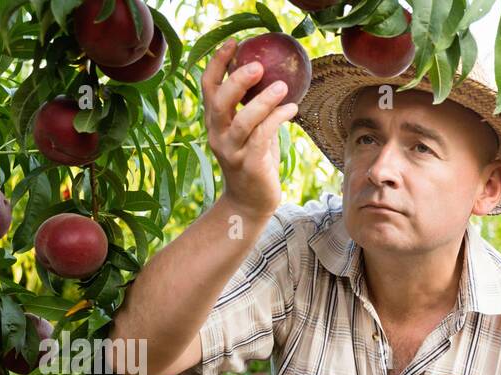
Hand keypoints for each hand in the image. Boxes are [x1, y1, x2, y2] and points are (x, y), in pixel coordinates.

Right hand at [202, 38, 293, 221]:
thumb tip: (271, 77)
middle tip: (259, 66)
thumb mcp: (249, 132)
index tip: (234, 43)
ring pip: (243, 121)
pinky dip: (278, 120)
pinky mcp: (250, 165)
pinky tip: (292, 109)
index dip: (217, 63)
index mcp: (215, 123)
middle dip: (238, 81)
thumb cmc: (253, 163)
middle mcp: (218, 135)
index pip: (208, 87)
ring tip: (284, 87)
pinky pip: (263, 138)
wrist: (250, 204)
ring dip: (264, 102)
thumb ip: (252, 109)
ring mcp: (232, 152)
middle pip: (220, 101)